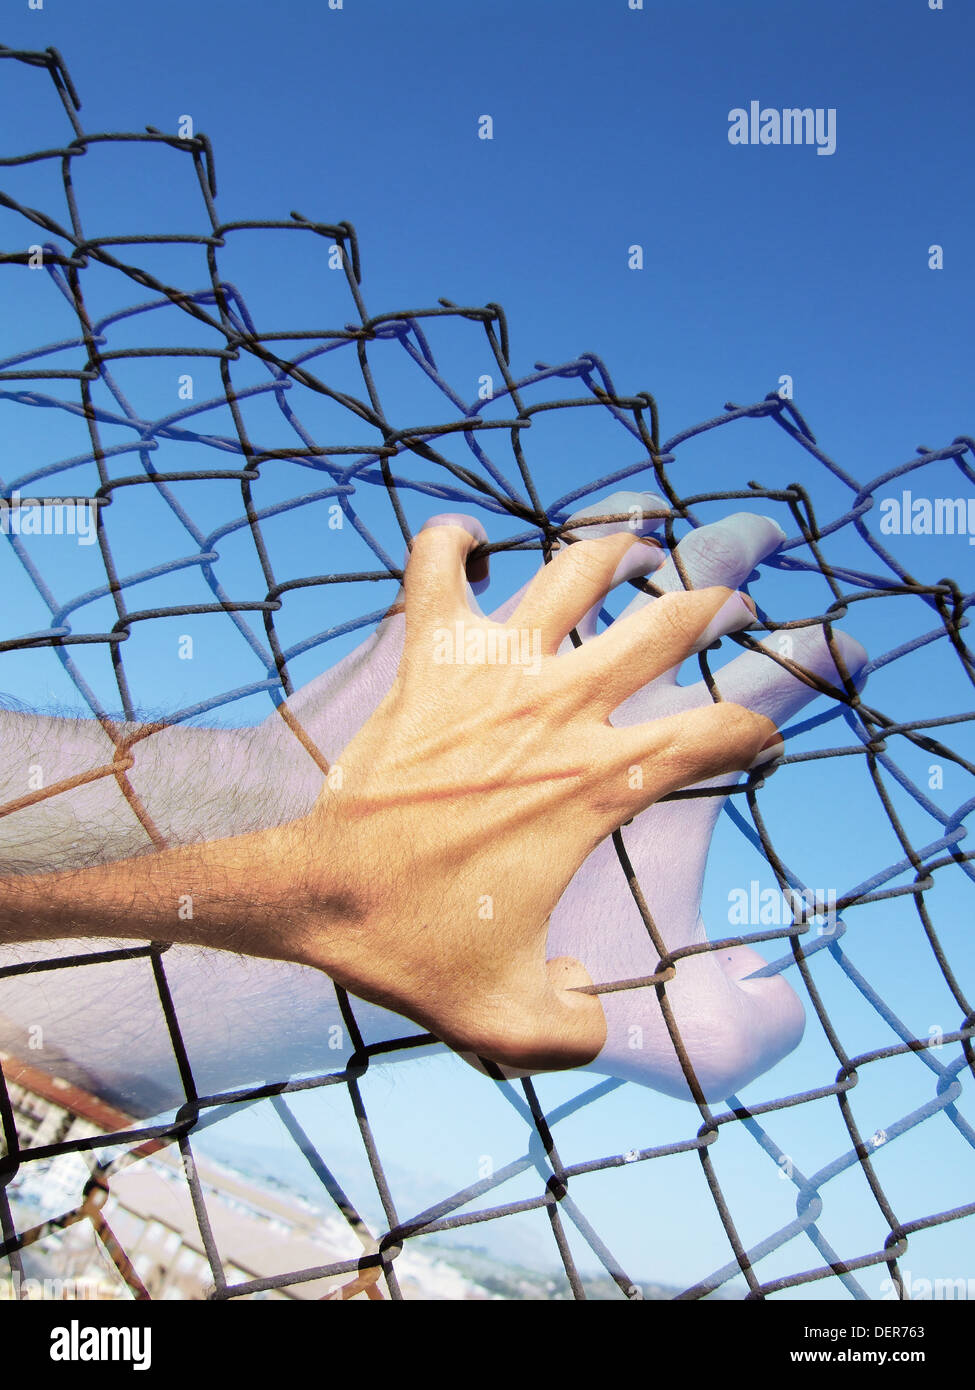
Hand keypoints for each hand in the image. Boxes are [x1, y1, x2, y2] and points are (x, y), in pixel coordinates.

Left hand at [279, 516, 777, 1071]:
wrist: (317, 893)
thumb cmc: (411, 946)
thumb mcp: (511, 1023)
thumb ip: (579, 1028)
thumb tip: (595, 1005)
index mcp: (597, 785)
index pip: (718, 731)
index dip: (757, 730)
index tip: (758, 742)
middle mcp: (559, 710)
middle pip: (667, 623)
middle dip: (715, 604)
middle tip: (725, 607)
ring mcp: (492, 670)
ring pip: (575, 570)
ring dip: (615, 549)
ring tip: (636, 544)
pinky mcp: (429, 655)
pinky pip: (437, 567)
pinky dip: (452, 543)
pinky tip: (470, 542)